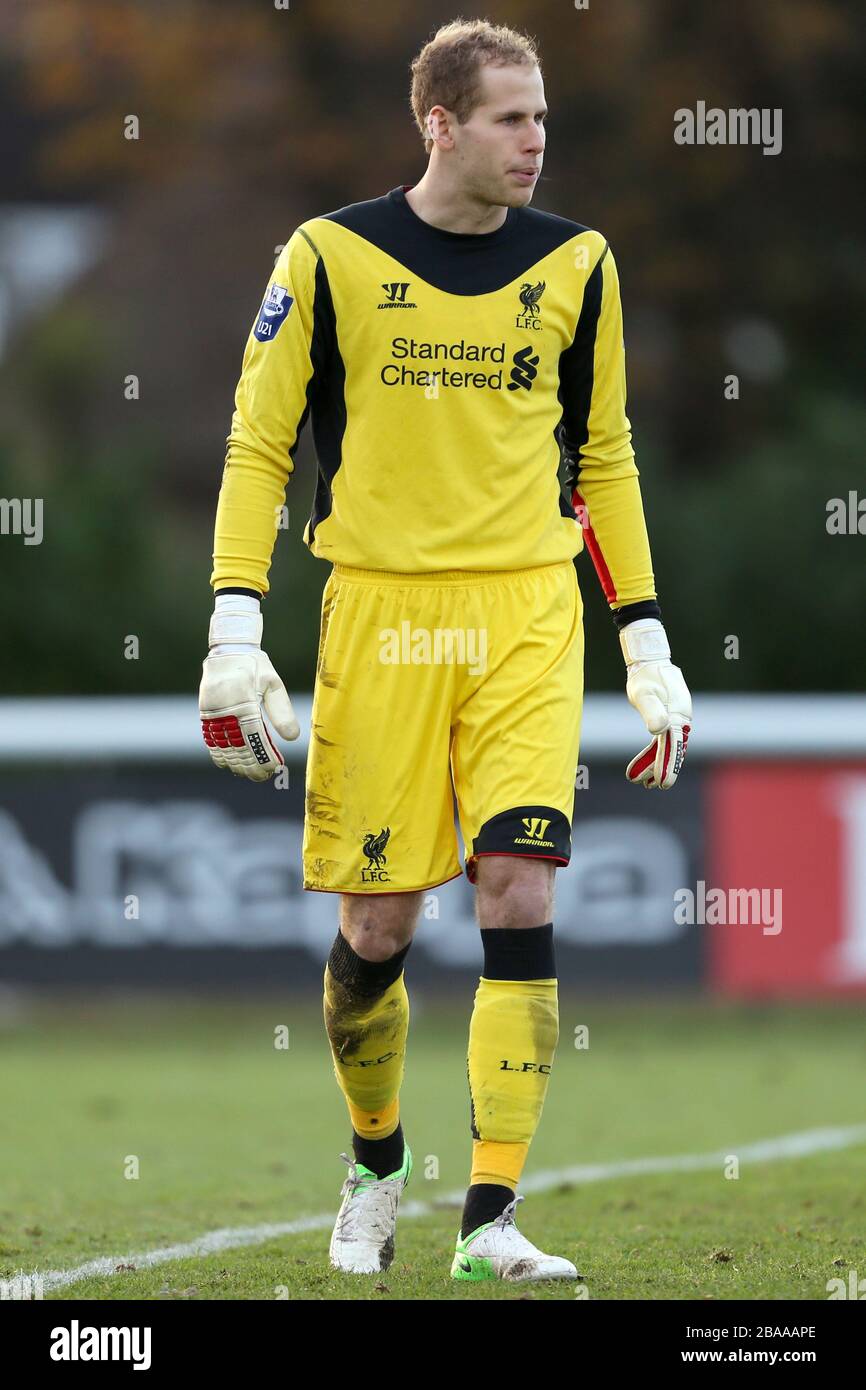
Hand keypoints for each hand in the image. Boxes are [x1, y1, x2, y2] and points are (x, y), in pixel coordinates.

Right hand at [199, 595, 298, 780]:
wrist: (228, 651)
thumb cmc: (256, 667)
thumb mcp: (274, 684)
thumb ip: (282, 711)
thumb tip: (292, 738)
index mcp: (244, 700)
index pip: (254, 736)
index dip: (264, 755)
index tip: (275, 767)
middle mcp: (225, 708)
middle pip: (238, 746)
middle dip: (252, 765)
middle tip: (265, 776)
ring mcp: (212, 713)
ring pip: (223, 747)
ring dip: (237, 764)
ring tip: (251, 774)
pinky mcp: (205, 714)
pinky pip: (211, 740)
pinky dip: (221, 755)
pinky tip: (231, 765)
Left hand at [620, 619, 691, 789]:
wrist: (650, 659)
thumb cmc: (644, 676)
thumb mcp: (644, 693)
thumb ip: (652, 710)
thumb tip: (659, 730)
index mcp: (678, 714)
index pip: (673, 746)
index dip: (668, 766)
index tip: (663, 784)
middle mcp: (682, 718)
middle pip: (672, 749)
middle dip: (661, 769)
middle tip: (648, 787)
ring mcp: (678, 718)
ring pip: (669, 746)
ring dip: (658, 764)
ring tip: (645, 783)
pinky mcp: (671, 716)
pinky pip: (665, 739)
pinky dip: (656, 753)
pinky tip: (648, 764)